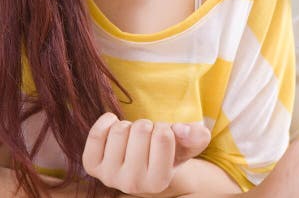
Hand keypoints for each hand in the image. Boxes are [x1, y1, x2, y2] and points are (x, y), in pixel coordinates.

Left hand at [82, 113, 210, 195]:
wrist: (145, 165)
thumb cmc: (171, 151)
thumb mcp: (191, 144)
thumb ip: (197, 136)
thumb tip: (179, 129)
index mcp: (159, 182)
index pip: (162, 137)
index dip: (165, 127)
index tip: (164, 136)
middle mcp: (132, 185)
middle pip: (140, 130)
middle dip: (147, 125)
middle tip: (148, 136)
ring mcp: (109, 177)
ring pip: (119, 130)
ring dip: (129, 125)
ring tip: (134, 136)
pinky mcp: (92, 166)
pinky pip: (96, 134)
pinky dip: (107, 122)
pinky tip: (115, 125)